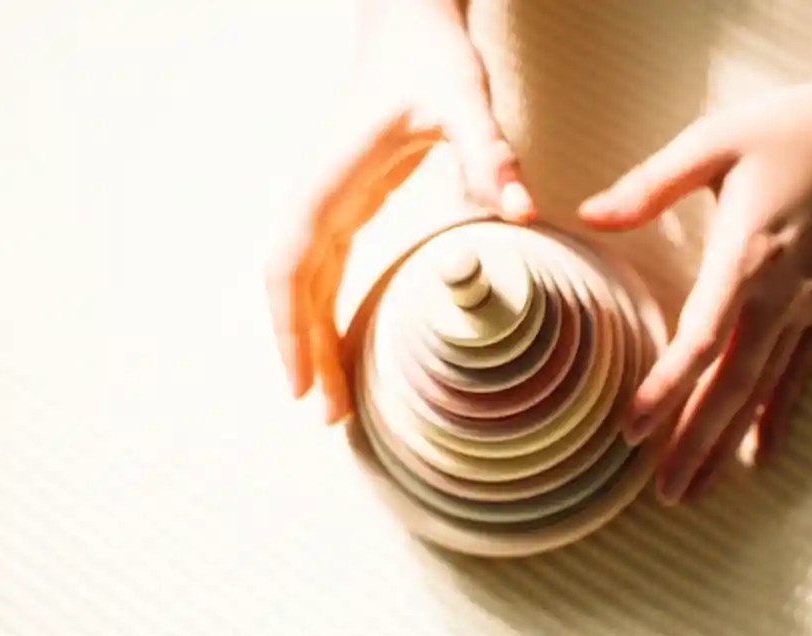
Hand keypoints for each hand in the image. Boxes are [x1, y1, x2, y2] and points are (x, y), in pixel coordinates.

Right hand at [267, 2, 534, 421]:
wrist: (407, 20)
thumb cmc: (429, 56)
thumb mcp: (463, 100)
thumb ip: (488, 154)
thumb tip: (523, 213)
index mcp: (331, 179)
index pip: (290, 266)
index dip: (289, 329)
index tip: (299, 386)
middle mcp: (319, 193)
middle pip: (293, 289)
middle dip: (303, 352)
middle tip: (328, 419)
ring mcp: (329, 198)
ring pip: (304, 282)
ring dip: (311, 338)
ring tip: (333, 399)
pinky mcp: (348, 200)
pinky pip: (325, 268)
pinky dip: (328, 311)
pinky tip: (348, 343)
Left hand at [580, 78, 811, 503]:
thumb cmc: (797, 128)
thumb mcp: (715, 141)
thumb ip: (650, 184)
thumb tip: (589, 214)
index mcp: (745, 255)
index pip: (701, 339)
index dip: (666, 389)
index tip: (633, 431)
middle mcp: (780, 293)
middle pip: (731, 383)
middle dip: (696, 441)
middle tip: (664, 494)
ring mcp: (810, 305)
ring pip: (762, 388)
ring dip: (728, 441)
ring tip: (698, 489)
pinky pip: (801, 372)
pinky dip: (778, 416)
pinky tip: (764, 456)